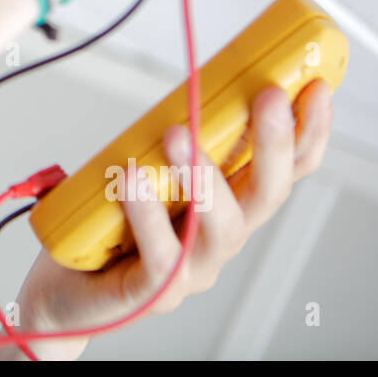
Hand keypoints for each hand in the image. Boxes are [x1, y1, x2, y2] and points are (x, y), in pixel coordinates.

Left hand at [0, 78, 334, 359]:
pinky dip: (148, 214)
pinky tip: (133, 179)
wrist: (63, 290)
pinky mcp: (155, 292)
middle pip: (268, 195)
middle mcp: (219, 238)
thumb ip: (169, 136)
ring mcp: (193, 270)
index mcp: (227, 206)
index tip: (314, 87)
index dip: (307, 132)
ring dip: (205, 174)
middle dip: (275, 143)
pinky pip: (162, 255)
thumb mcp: (144, 167)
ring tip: (179, 132)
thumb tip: (185, 83)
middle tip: (266, 96)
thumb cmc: (106, 225)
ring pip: (221, 227)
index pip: (284, 171)